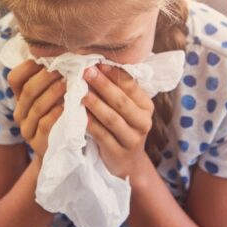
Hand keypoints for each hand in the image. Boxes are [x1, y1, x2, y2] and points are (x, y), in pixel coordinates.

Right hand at [9, 59, 65, 158]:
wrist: (61, 151)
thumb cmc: (60, 116)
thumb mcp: (52, 96)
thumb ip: (51, 79)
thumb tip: (62, 51)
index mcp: (20, 98)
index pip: (15, 78)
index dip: (29, 66)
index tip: (49, 58)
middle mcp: (20, 113)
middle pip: (28, 91)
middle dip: (46, 77)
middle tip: (64, 68)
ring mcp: (27, 129)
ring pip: (37, 107)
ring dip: (53, 93)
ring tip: (69, 83)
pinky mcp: (38, 144)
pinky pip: (45, 125)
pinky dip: (56, 114)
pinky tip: (67, 105)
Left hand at [83, 64, 154, 178]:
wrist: (127, 162)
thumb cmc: (123, 127)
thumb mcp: (127, 109)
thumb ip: (118, 90)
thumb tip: (97, 65)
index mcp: (146, 106)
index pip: (132, 86)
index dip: (115, 74)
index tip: (98, 63)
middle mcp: (143, 122)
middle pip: (122, 101)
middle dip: (103, 85)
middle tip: (86, 72)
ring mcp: (132, 139)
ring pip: (112, 119)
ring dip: (96, 104)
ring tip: (81, 92)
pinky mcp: (118, 153)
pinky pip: (102, 136)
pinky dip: (91, 124)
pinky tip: (80, 114)